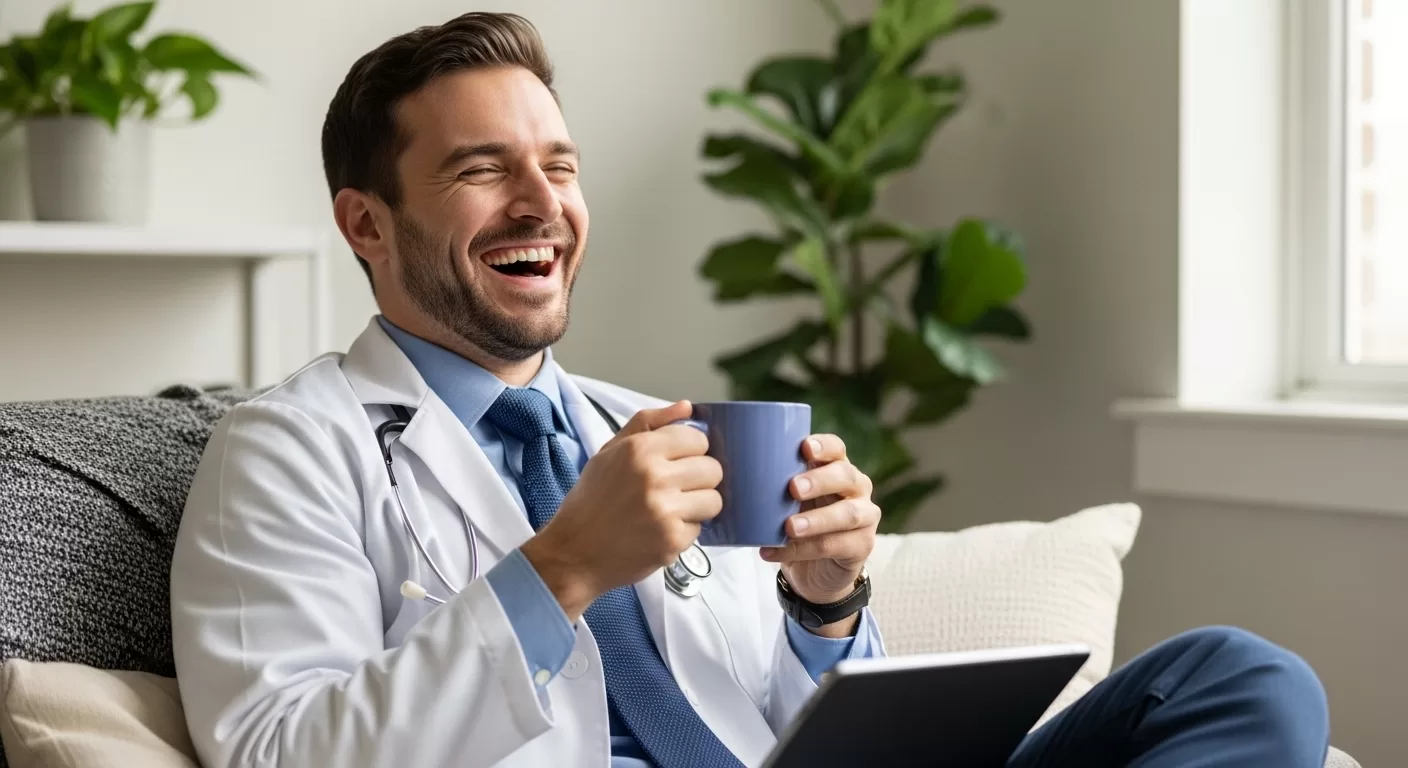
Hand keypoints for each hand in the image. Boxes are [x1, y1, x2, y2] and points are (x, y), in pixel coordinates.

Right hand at [522, 400, 721, 620]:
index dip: (691, 451)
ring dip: (698, 505)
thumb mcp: (609, 452)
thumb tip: (687, 406)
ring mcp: (665, 511)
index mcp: (640, 449)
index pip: (697, 439)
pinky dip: (684, 530)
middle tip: (676, 488)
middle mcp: (654, 477)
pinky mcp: (672, 541)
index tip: (678, 462)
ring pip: (714, 499)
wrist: (573, 552)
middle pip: (712, 468)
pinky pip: (700, 528)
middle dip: (699, 478)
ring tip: (671, 509)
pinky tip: (660, 530)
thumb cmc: (592, 500)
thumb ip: (648, 423)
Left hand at [760, 434, 878, 637]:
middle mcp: (856, 487)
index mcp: (836, 468)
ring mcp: (865, 516)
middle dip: (819, 480)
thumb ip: (771, 484)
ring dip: (815, 520)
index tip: (804, 448)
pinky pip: (834, 546)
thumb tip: (726, 469)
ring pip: (846, 514)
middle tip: (792, 488)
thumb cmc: (797, 522)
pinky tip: (774, 551)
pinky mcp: (862, 545)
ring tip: (789, 527)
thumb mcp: (786, 500)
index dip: (823, 446)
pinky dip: (802, 550)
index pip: (837, 448)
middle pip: (845, 475)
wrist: (814, 571)